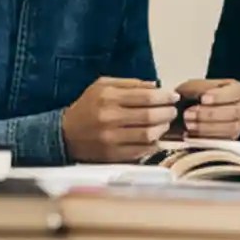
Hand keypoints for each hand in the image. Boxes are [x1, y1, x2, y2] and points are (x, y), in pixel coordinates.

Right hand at [62, 77, 178, 162]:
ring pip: (148, 134)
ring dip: (163, 128)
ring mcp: (111, 138)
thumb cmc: (88, 106)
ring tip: (165, 123)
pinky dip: (153, 144)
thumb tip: (156, 86)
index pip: (145, 96)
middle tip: (173, 110)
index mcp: (108, 97)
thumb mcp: (102, 86)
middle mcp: (109, 117)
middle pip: (149, 116)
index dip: (164, 97)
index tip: (174, 97)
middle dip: (167, 112)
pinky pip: (142, 150)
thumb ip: (129, 84)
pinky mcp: (113, 154)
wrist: (66, 134)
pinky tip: (155, 137)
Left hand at [174, 79, 239, 138]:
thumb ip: (198, 89)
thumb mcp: (192, 87)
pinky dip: (206, 139)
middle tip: (189, 114)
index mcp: (237, 90)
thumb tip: (199, 94)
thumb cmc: (193, 97)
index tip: (202, 99)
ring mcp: (239, 126)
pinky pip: (224, 142)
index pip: (237, 92)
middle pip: (234, 112)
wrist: (186, 114)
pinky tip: (191, 135)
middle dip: (210, 114)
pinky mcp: (230, 141)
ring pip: (230, 129)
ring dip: (207, 127)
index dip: (220, 96)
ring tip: (189, 125)